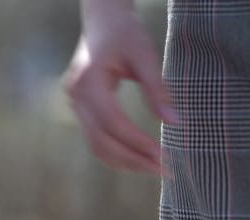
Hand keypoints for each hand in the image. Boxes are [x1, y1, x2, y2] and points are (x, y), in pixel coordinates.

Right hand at [63, 0, 176, 175]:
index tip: (163, 155)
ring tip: (153, 168)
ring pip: (95, 145)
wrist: (101, 19)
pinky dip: (117, 150)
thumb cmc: (124, 32)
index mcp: (88, 82)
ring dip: (124, 160)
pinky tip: (139, 155)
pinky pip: (95, 138)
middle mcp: (75, 96)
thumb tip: (175, 123)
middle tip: (164, 170)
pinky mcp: (79, 108)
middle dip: (133, 160)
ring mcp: (74, 104)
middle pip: (101, 141)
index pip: (112, 123)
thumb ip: (157, 90)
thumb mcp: (145, 55)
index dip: (137, 142)